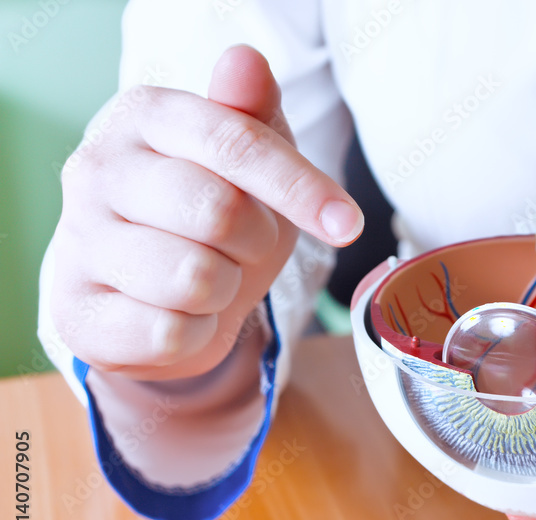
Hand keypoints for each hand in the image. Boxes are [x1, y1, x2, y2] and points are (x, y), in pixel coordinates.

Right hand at [49, 45, 362, 381]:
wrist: (153, 293)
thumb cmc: (210, 216)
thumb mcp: (248, 162)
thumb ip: (252, 114)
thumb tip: (246, 61)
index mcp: (143, 116)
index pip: (236, 141)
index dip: (301, 187)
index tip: (348, 223)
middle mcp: (96, 170)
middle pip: (219, 212)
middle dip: (258, 241)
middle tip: (246, 245)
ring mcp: (78, 241)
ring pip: (194, 279)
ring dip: (225, 290)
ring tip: (208, 277)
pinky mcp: (77, 312)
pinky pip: (170, 332)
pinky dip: (196, 332)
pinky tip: (179, 314)